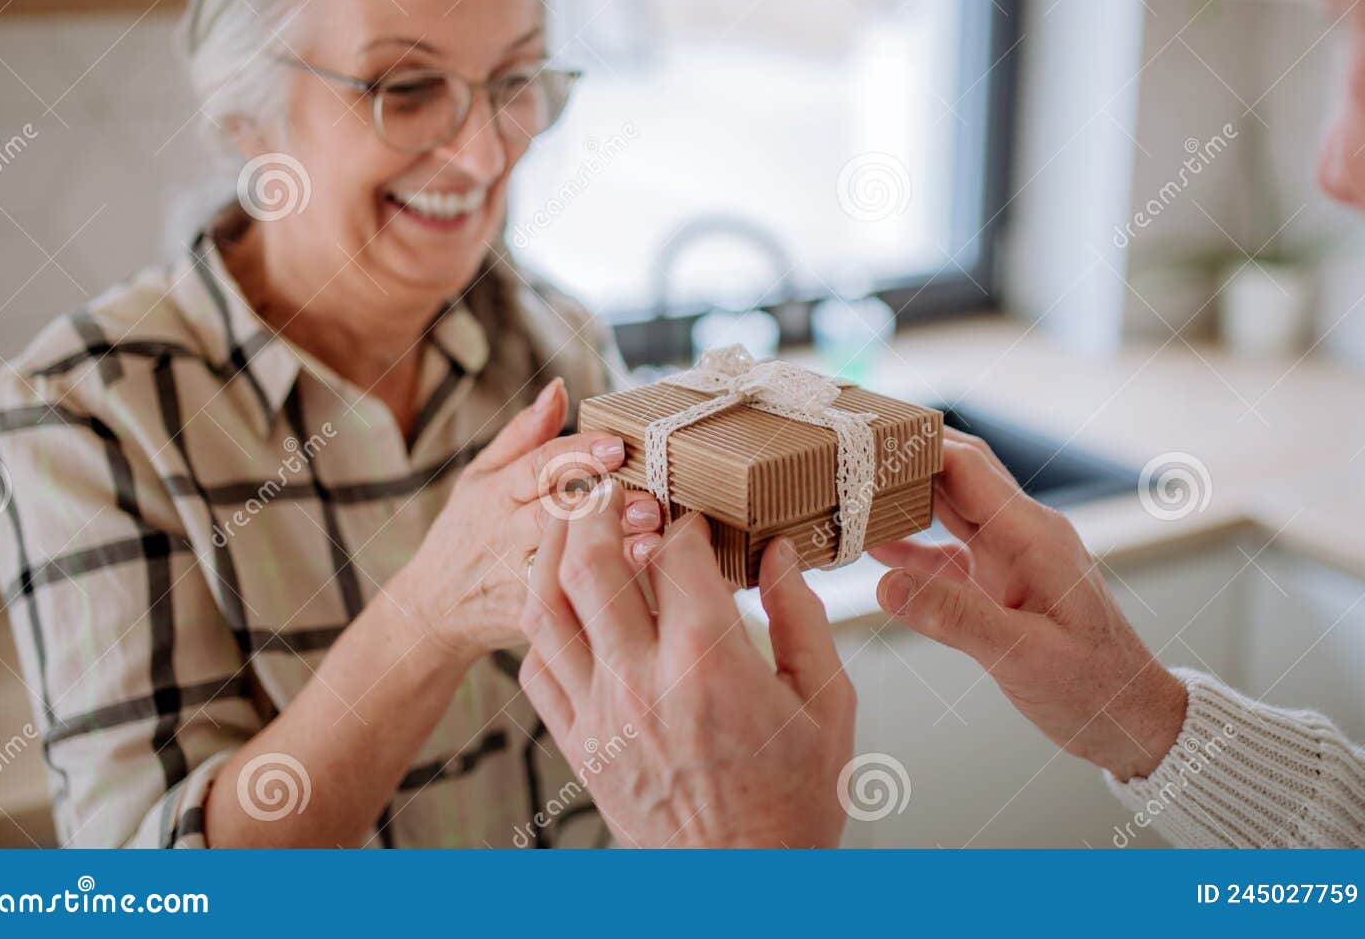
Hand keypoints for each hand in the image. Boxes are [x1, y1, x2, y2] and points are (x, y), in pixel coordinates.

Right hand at [394, 378, 663, 663]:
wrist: (431, 609)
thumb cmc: (467, 532)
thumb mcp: (480, 477)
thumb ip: (524, 435)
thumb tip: (559, 388)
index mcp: (496, 491)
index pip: (538, 464)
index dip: (579, 453)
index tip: (618, 445)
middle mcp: (504, 532)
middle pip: (554, 511)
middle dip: (601, 503)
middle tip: (649, 498)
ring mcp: (513, 576)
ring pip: (561, 561)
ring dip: (610, 549)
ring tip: (651, 537)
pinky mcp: (525, 616)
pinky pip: (566, 603)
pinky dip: (601, 593)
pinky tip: (638, 581)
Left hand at [519, 485, 855, 847]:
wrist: (748, 881)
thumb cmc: (793, 799)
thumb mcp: (828, 701)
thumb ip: (803, 616)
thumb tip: (780, 552)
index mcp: (709, 663)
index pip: (674, 553)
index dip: (682, 518)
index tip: (694, 513)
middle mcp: (642, 681)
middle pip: (590, 561)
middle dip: (596, 506)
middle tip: (610, 483)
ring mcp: (600, 714)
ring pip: (545, 606)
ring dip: (551, 550)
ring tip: (569, 518)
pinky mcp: (577, 743)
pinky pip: (536, 666)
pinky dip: (541, 622)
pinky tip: (560, 599)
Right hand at [871, 428, 1186, 779]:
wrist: (1134, 722)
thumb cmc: (1096, 690)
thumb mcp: (1024, 656)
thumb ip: (954, 617)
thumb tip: (884, 584)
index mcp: (1033, 536)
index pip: (965, 465)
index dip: (914, 444)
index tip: (861, 436)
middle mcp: (1022, 535)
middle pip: (954, 472)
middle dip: (902, 456)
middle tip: (844, 446)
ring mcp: (1012, 558)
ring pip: (949, 507)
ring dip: (902, 496)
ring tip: (847, 486)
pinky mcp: (1001, 585)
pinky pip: (948, 552)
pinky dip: (911, 547)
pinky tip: (875, 549)